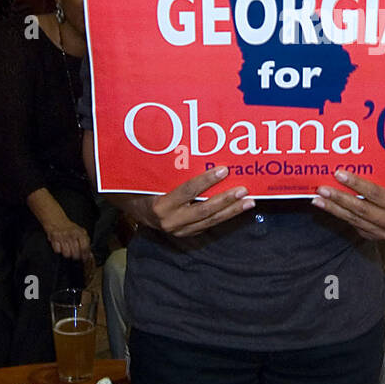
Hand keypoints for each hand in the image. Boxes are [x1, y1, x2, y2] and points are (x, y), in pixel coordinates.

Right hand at [45, 218, 91, 260]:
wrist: (56, 219)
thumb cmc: (70, 228)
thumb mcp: (81, 232)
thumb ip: (86, 243)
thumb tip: (90, 255)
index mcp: (80, 233)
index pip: (84, 247)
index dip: (85, 256)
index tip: (84, 259)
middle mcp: (72, 234)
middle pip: (76, 253)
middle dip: (76, 257)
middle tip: (75, 256)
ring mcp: (63, 236)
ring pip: (67, 254)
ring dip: (67, 254)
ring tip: (68, 250)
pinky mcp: (54, 238)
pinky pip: (57, 251)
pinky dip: (59, 250)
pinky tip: (60, 246)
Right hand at [120, 166, 253, 237]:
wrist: (135, 210)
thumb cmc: (145, 188)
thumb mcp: (153, 179)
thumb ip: (170, 171)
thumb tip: (192, 149)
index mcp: (160, 205)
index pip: (187, 191)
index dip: (206, 181)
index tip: (223, 170)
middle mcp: (170, 221)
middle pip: (203, 210)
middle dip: (225, 200)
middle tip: (244, 189)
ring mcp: (180, 230)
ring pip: (210, 221)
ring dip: (231, 211)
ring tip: (249, 201)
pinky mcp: (187, 234)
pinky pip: (209, 225)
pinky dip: (225, 216)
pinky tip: (238, 208)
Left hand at [312, 170, 384, 241]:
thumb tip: (365, 154)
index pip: (375, 193)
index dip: (356, 184)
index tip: (339, 174)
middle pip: (361, 208)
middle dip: (339, 198)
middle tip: (322, 189)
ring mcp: (384, 232)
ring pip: (354, 219)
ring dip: (334, 208)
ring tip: (318, 199)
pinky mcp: (374, 237)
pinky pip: (354, 224)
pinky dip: (339, 214)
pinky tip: (328, 206)